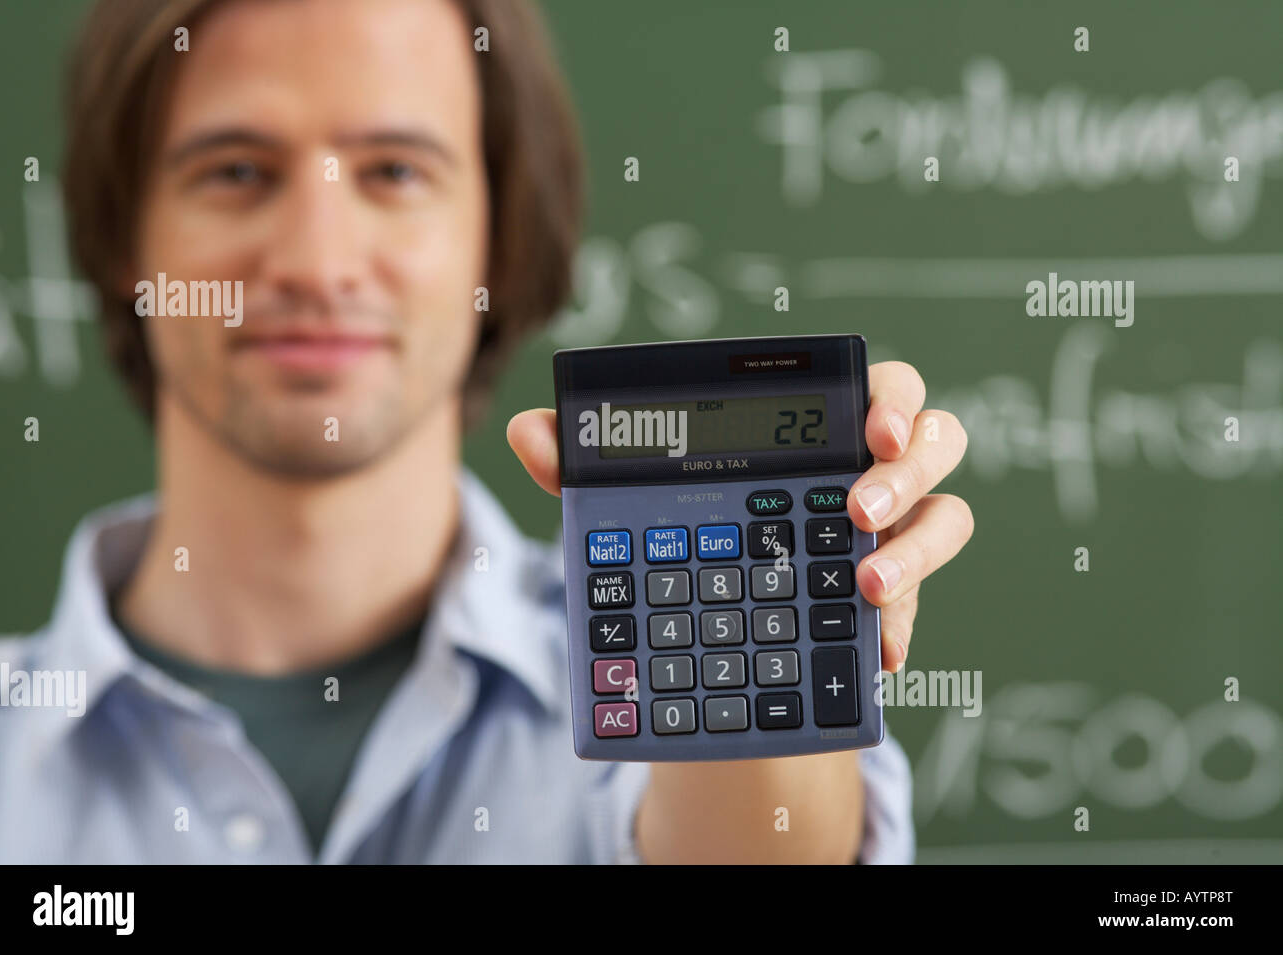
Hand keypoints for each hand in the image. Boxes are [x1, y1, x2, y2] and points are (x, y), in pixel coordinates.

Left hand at [506, 359, 973, 674]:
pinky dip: (901, 624)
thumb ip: (588, 472)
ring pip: (949, 518)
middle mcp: (871, 478)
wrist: (723, 654)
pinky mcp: (893, 604)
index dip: (888, 395)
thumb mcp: (635, 514)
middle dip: (911, 464)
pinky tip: (873, 651)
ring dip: (913, 549)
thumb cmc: (691, 552)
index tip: (871, 423)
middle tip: (857, 506)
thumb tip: (527, 431)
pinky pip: (922, 605)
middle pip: (936, 439)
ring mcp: (891, 541)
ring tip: (860, 585)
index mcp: (818, 437)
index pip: (875, 389)